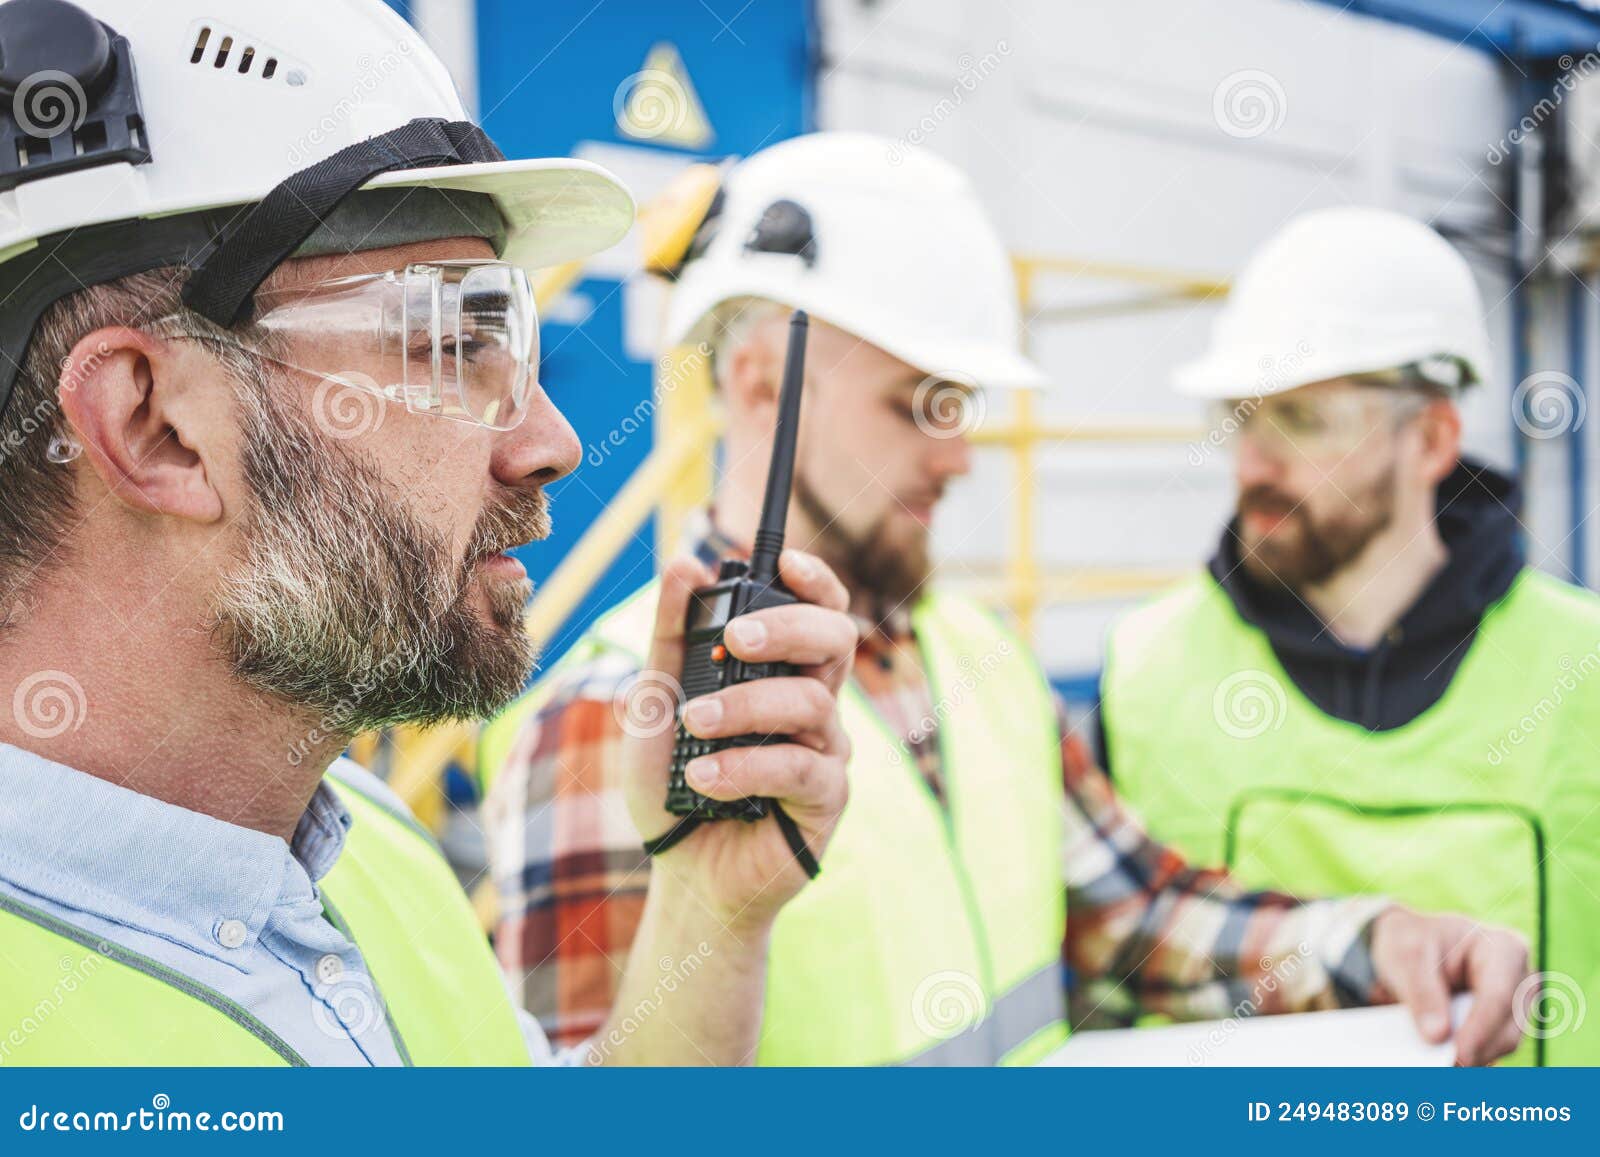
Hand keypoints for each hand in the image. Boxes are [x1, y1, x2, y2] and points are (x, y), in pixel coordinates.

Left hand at [621, 549, 853, 931]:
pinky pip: (801, 767)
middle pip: (836, 640)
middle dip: (789, 628)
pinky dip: (748, 765)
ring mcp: (825, 750)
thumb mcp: (656, 701)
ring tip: (695, 725)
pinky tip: (705, 777)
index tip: (783, 561)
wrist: (681, 871)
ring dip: (747, 705)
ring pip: (812, 702)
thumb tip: (687, 565)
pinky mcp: (825, 800)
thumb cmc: (675, 783)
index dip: (814, 580)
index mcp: (782, 672)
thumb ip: (672, 635)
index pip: (818, 610)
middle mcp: (814, 703)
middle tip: (738, 639)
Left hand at [1368, 906, 1532, 1065]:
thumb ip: (1422, 992)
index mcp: (1505, 949)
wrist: (1411, 944)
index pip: (1499, 997)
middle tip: (1439, 1071)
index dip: (1479, 1030)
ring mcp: (1518, 1005)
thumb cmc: (1414, 940)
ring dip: (1471, 1056)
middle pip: (1508, 1028)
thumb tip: (1438, 1036)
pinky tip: (1441, 1063)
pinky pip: (1491, 1050)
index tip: (1458, 1056)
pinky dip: (1468, 1057)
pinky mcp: (1504, 1025)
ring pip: (1503, 1045)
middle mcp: (1521, 979)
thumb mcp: (1407, 954)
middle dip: (1475, 1050)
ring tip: (1435, 1068)